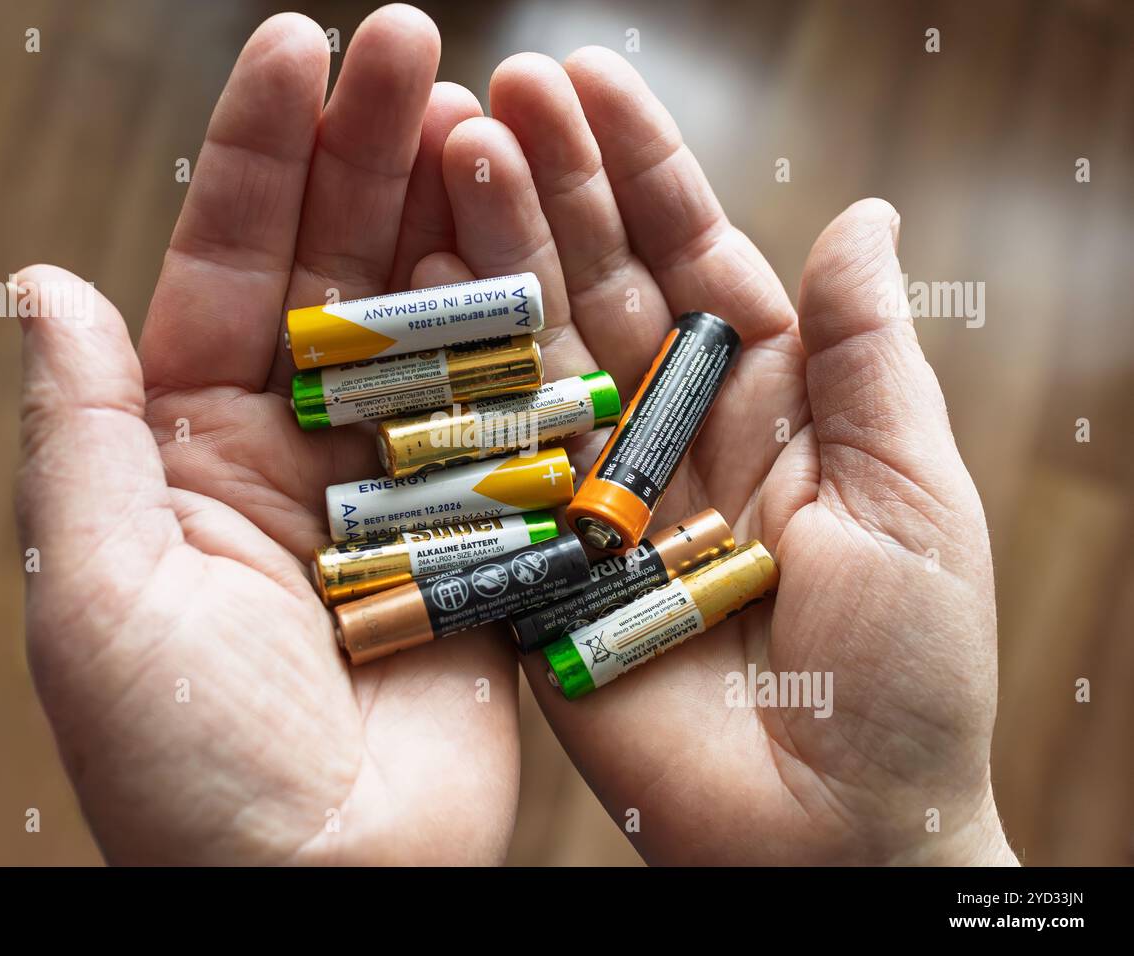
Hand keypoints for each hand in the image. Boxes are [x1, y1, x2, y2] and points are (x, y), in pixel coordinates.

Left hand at [15, 6, 521, 864]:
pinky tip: (545, 239)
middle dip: (371, 152)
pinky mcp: (492, 534)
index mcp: (191, 453)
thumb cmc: (186, 767)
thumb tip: (47, 284)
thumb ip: (79, 435)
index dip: (262, 158)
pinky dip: (532, 328)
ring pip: (437, 322)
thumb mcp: (95, 595)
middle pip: (342, 273)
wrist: (326, 890)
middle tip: (417, 37)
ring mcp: (405, 486)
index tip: (299, 45)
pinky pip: (514, 413)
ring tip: (486, 106)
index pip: (227, 271)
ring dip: (458, 217)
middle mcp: (300, 451)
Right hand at [465, 49, 1016, 864]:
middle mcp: (671, 433)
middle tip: (492, 89)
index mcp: (771, 405)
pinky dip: (455, 378)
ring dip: (493, 251)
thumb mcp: (912, 498)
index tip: (588, 80)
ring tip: (444, 146)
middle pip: (603, 285)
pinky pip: (492, 461)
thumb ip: (869, 359)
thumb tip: (864, 214)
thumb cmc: (905, 676)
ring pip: (537, 352)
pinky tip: (412, 287)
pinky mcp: (534, 565)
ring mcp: (593, 494)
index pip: (698, 259)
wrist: (827, 838)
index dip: (646, 170)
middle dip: (550, 185)